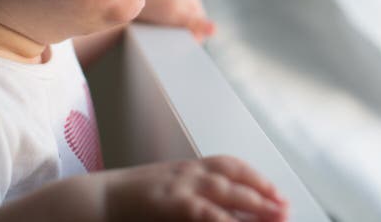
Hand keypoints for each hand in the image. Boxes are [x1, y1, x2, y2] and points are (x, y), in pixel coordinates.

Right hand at [99, 156, 288, 221]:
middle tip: (286, 207)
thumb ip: (193, 200)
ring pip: (226, 190)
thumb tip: (223, 212)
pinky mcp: (171, 204)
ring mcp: (179, 186)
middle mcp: (187, 172)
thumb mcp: (166, 193)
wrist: (94, 200)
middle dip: (263, 191)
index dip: (256, 177)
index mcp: (187, 168)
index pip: (230, 165)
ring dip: (255, 201)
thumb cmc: (128, 202)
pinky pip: (206, 212)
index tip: (276, 192)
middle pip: (235, 176)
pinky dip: (225, 218)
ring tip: (277, 214)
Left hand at [137, 0, 215, 42]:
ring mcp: (172, 8)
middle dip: (182, 36)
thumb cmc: (151, 6)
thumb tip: (214, 29)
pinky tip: (155, 36)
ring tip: (160, 37)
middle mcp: (184, 2)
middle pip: (191, 28)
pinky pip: (167, 29)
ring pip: (179, 30)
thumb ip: (196, 23)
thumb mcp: (176, 15)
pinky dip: (162, 34)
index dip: (193, 37)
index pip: (202, 26)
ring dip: (171, 36)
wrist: (123, 5)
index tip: (178, 42)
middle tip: (168, 40)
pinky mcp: (160, 14)